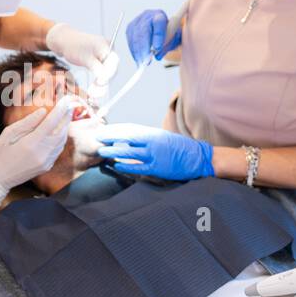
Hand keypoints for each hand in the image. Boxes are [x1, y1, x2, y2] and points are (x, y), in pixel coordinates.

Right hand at [0, 95, 73, 205]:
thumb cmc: (0, 152)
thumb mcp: (9, 133)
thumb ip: (28, 122)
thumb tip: (44, 111)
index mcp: (30, 143)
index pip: (50, 123)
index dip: (59, 110)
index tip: (64, 100)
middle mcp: (41, 154)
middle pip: (61, 132)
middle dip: (67, 117)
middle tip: (70, 105)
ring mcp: (45, 162)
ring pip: (62, 142)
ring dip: (65, 128)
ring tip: (65, 116)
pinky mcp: (47, 167)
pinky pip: (58, 150)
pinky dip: (60, 139)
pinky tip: (58, 131)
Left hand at [46, 21, 119, 85]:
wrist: (65, 41)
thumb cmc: (73, 46)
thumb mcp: (85, 58)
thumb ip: (96, 67)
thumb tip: (105, 78)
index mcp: (105, 45)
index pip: (113, 62)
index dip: (108, 74)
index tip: (100, 83)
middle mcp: (107, 50)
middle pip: (112, 69)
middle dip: (104, 81)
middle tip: (94, 92)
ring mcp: (103, 56)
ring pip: (107, 73)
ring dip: (101, 84)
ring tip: (93, 93)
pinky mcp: (99, 61)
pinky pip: (102, 73)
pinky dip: (98, 81)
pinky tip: (94, 89)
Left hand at [95, 124, 213, 179]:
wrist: (198, 157)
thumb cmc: (180, 148)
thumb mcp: (163, 138)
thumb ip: (147, 139)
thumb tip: (130, 140)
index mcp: (153, 133)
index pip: (130, 129)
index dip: (115, 129)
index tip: (103, 130)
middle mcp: (152, 141)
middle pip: (126, 137)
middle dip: (110, 137)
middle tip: (97, 138)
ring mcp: (155, 154)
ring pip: (130, 151)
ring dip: (114, 151)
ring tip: (101, 151)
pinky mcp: (158, 167)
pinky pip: (139, 166)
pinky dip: (127, 166)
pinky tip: (116, 165)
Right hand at [126, 10, 181, 64]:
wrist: (160, 26)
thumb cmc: (167, 32)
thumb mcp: (172, 39)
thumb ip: (166, 46)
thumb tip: (157, 56)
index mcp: (159, 15)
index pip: (158, 23)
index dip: (158, 36)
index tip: (157, 48)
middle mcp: (147, 15)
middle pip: (143, 31)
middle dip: (144, 48)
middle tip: (146, 60)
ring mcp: (136, 21)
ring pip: (135, 37)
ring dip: (137, 52)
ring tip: (141, 63)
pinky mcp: (130, 28)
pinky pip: (130, 40)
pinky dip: (133, 51)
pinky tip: (137, 58)